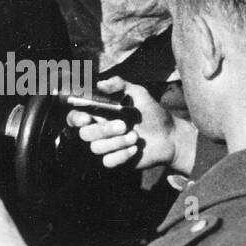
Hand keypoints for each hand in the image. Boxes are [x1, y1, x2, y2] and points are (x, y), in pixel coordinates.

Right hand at [66, 77, 195, 174]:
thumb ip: (118, 84)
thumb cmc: (152, 113)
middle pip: (84, 134)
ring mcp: (106, 146)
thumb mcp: (137, 93)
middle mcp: (99, 130)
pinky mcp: (115, 161)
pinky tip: (135, 148)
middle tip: (124, 125)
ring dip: (117, 142)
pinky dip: (122, 154)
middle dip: (103, 130)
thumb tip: (99, 84)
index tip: (86, 118)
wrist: (170, 135)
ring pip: (96, 148)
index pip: (75, 117)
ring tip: (135, 136)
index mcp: (99, 114)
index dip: (75, 118)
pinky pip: (108, 161)